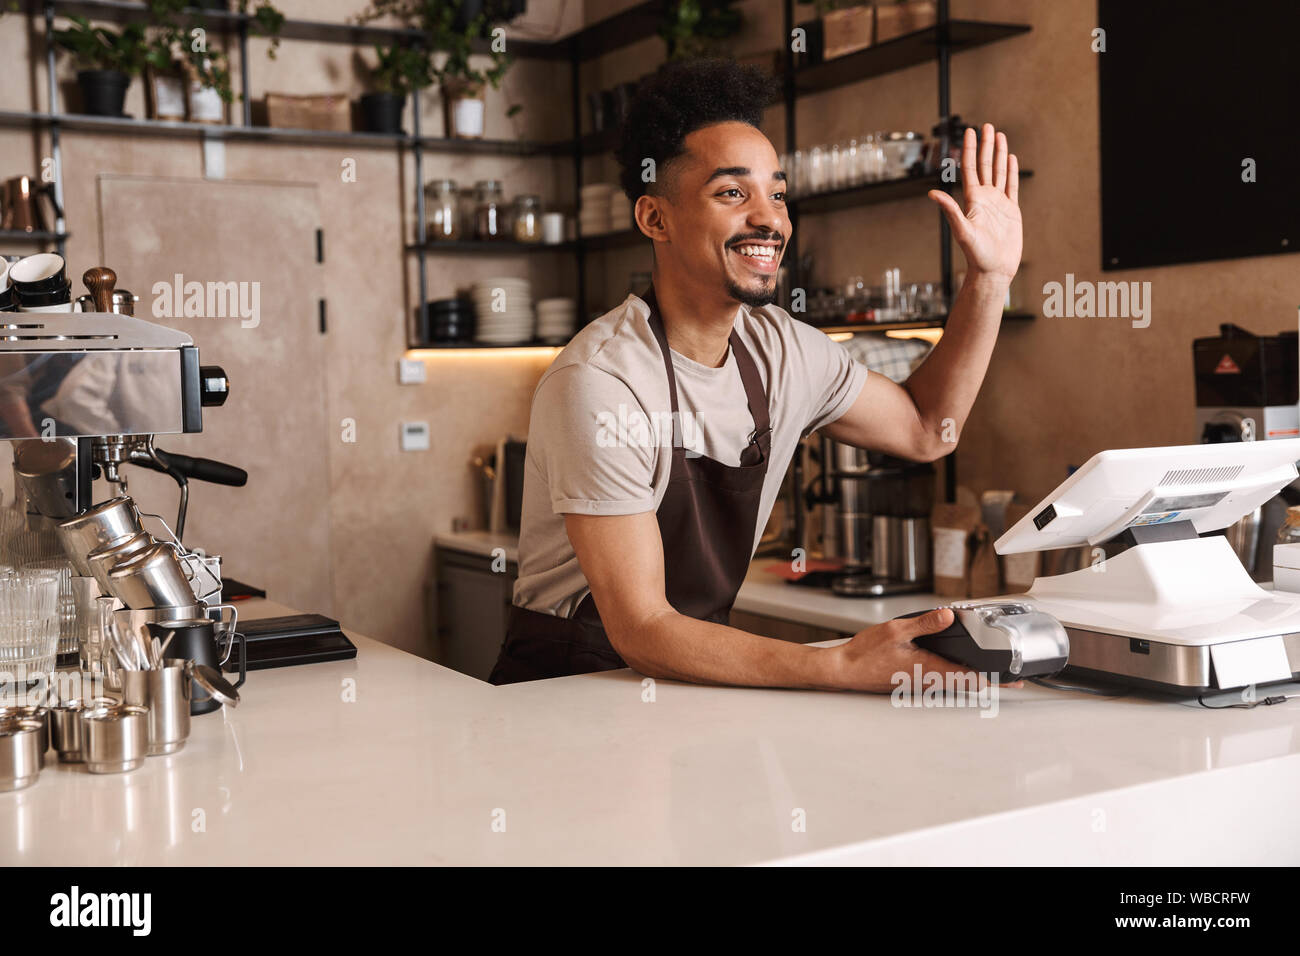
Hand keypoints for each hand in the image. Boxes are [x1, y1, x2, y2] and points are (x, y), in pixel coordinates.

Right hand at [827, 607, 1022, 693]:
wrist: (845, 669)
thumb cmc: (865, 654)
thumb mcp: (896, 630)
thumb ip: (925, 623)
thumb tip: (948, 616)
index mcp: (930, 668)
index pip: (971, 678)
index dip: (996, 681)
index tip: (1014, 682)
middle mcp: (929, 679)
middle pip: (969, 683)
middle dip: (992, 681)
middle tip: (1013, 680)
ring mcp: (922, 682)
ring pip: (956, 683)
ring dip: (975, 678)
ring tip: (991, 672)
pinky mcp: (914, 680)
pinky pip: (942, 680)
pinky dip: (957, 675)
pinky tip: (956, 666)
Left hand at [927, 123, 1022, 282]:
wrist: (994, 270)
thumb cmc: (976, 254)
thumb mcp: (962, 231)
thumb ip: (949, 210)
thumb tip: (932, 193)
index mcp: (973, 200)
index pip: (970, 168)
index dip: (969, 149)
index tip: (970, 132)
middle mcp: (984, 198)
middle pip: (985, 165)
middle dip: (986, 145)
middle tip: (987, 126)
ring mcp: (998, 203)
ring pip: (999, 172)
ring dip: (999, 154)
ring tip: (1000, 136)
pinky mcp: (1010, 211)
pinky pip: (1011, 186)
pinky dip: (1011, 171)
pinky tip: (1011, 159)